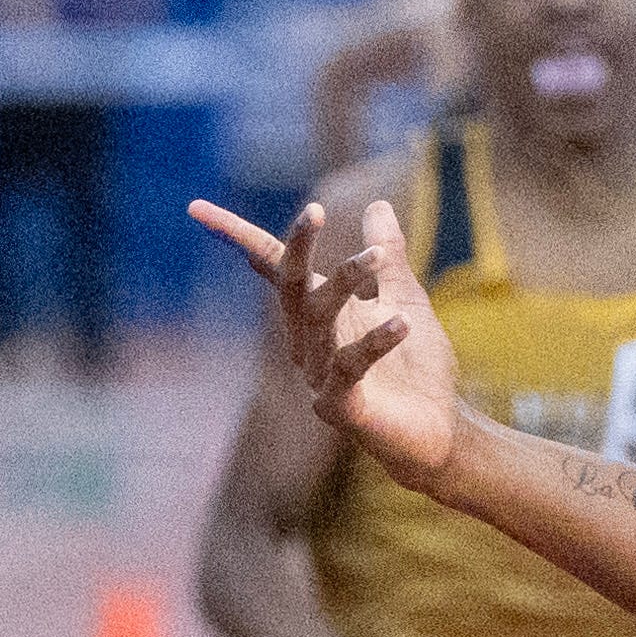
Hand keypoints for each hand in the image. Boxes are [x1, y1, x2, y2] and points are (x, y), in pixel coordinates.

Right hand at [189, 198, 464, 484]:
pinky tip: (403, 323)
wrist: (440, 433)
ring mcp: (319, 376)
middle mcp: (308, 343)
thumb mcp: (406, 299)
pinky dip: (376, 341)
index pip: (275, 270)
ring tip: (379, 257)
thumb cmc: (417, 369)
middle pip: (292, 288)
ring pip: (320, 319)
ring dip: (348, 282)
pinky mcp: (341, 408)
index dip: (236, 238)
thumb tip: (378, 204)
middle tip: (313, 210)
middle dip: (298, 247)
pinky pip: (350, 367)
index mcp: (317, 315)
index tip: (195, 208)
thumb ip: (389, 256)